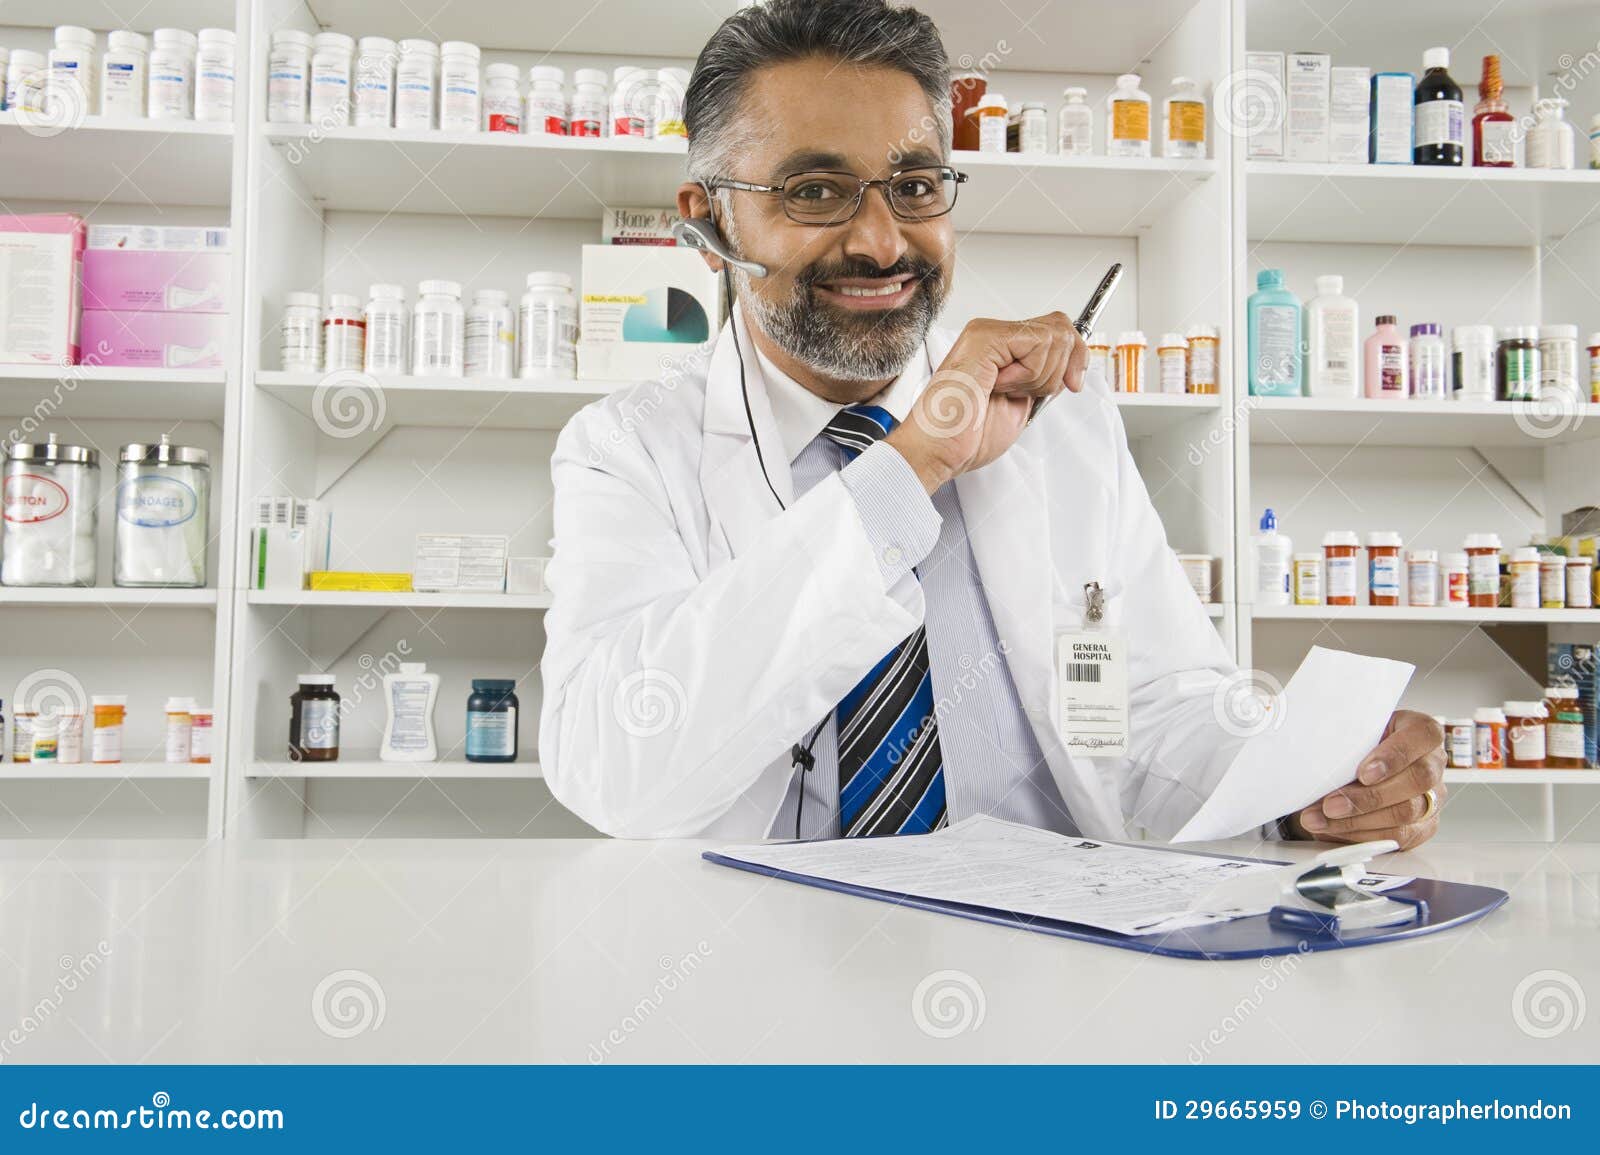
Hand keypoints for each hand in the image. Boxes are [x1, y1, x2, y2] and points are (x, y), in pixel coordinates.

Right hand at [885, 313, 1084, 492]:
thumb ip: (1045, 379)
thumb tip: (1073, 366)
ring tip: (1004, 393)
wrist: (939, 450)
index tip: (1073, 383)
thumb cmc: (967, 436)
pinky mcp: (985, 337)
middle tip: (1024, 394)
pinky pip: (1039, 342)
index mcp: (1001, 348)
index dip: (1075, 358)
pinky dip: (1030, 374)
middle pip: (1061, 328)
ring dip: (1039, 377)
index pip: (1057, 330)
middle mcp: (993, 334)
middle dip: (1058, 370)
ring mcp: (988, 332)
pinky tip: (999, 386)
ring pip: (1055, 336)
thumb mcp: (1024, 404)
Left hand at [1291, 710, 1444, 848]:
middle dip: (1368, 797)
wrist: (1359, 763)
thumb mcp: (1355, 732)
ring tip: (1321, 819)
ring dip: (1357, 821)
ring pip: (1405, 814)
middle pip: (1415, 782)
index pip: (1423, 737)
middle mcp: (1434, 764)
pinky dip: (1360, 835)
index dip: (1394, 756)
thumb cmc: (1359, 744)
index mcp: (1422, 732)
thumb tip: (1315, 756)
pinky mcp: (1422, 826)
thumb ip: (1347, 739)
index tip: (1363, 772)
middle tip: (1331, 804)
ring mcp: (1432, 797)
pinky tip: (1334, 830)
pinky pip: (1396, 837)